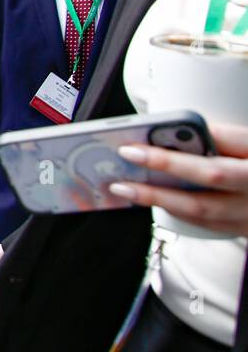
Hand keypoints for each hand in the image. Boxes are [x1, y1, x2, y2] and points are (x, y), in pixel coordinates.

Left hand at [109, 122, 247, 236]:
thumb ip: (226, 139)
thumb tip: (178, 132)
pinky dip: (178, 211)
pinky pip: (208, 224)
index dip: (194, 131)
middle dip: (167, 164)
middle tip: (127, 153)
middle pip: (213, 174)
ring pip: (204, 208)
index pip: (229, 138)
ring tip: (124, 187)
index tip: (154, 127)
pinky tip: (154, 202)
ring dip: (160, 198)